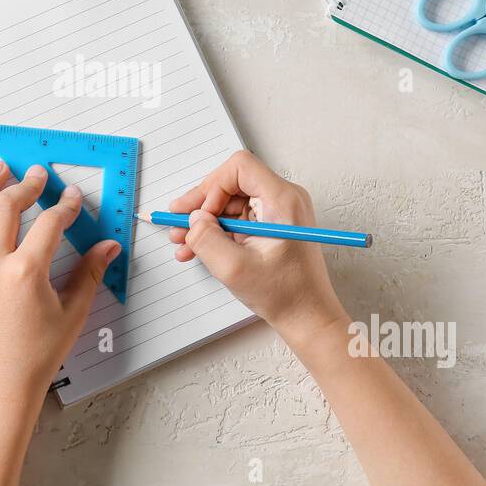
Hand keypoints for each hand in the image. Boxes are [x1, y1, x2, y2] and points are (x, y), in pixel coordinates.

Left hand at [0, 160, 119, 406]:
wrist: (1, 385)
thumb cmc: (38, 354)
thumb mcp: (73, 313)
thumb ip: (90, 273)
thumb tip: (109, 246)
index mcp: (26, 272)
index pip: (50, 224)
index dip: (65, 206)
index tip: (73, 198)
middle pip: (6, 208)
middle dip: (25, 186)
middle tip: (38, 176)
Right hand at [170, 150, 347, 344]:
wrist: (308, 318)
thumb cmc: (286, 295)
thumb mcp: (234, 268)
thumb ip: (206, 239)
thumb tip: (192, 219)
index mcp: (282, 201)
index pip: (240, 168)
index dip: (212, 187)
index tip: (199, 214)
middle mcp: (283, 199)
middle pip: (232, 184)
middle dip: (201, 205)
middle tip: (178, 223)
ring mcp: (277, 212)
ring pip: (230, 203)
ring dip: (204, 221)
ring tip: (182, 241)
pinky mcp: (271, 225)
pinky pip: (237, 218)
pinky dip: (216, 231)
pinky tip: (196, 248)